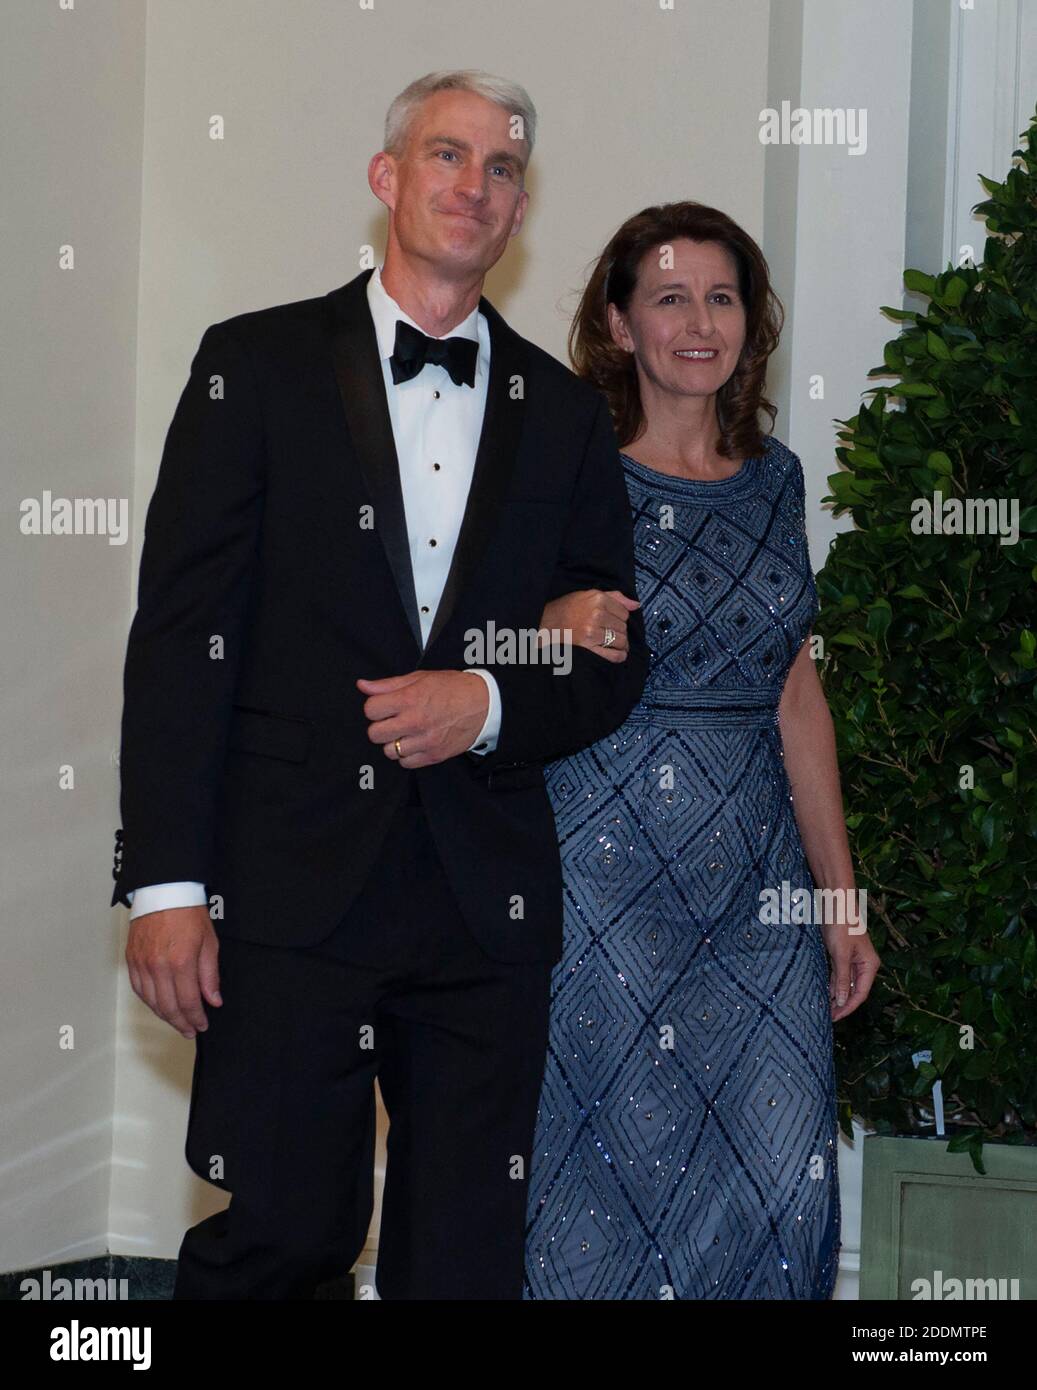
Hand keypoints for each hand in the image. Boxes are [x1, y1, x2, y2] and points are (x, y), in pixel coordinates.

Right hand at [125, 905, 220, 1038]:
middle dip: (181, 1023)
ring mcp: (141, 963)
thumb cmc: (189, 913)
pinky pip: (139, 989)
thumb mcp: (209, 942)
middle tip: (191, 1030)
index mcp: (180, 962)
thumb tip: (213, 1000)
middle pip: (168, 1007)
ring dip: (165, 1016)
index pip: (188, 1003)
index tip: (202, 1025)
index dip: (196, 1018)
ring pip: (151, 1001)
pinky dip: (150, 1002)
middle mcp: (158, 966)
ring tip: (178, 1022)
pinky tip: (160, 1005)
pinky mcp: (131, 959)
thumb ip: (210, 975)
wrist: (164, 891)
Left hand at [357, 669, 488, 766]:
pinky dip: (407, 755)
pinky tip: (415, 743)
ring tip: (406, 732)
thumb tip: (363, 686)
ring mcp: (425, 741)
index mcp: (410, 698)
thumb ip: (388, 685)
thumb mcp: (420, 678)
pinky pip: (406, 763)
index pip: (370, 710)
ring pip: (389, 751)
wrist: (484, 704)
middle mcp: (415, 721)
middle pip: (375, 734)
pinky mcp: (434, 755)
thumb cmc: (452, 688)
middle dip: (381, 727)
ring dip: (394, 742)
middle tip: (393, 721)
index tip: (384, 707)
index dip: (375, 708)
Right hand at [539, 589, 640, 663]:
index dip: (621, 618)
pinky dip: (619, 656)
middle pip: (623, 627)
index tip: (613, 620)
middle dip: (620, 631)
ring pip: (620, 640)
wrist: (546, 621)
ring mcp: (592, 631)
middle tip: (611, 632)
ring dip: (621, 643)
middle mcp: (597, 614)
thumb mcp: (589, 594)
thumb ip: (615, 597)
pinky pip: (612, 655)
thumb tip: (636, 605)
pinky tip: (619, 654)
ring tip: (616, 643)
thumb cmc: (568, 607)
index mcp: (598, 599)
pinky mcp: (588, 646)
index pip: (624, 613)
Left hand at [822, 921, 880, 1021]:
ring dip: (836, 994)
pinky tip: (825, 992)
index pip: (861, 993)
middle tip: (828, 1017)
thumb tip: (843, 1001)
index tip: (835, 1018)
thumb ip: (842, 979)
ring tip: (825, 1008)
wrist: (836, 901)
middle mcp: (864, 964)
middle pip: (854, 990)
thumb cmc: (841, 925)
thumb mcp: (840, 954)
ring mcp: (853, 958)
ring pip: (846, 982)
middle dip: (842, 1003)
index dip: (848, 1007)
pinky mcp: (842, 953)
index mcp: (869, 965)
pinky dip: (833, 983)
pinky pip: (839, 973)